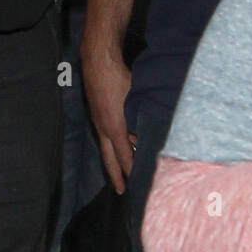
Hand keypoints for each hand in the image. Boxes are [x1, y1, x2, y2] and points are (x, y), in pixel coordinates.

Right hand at [81, 42, 134, 193]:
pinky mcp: (96, 110)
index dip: (131, 172)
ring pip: (105, 145)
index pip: (124, 157)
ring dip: (113, 159)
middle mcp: (103, 127)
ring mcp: (97, 119)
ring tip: (121, 170)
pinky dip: (111, 143)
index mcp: (114, 128)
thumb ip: (145, 117)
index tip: (138, 185)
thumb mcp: (137, 99)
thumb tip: (155, 131)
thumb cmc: (119, 78)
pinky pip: (104, 133)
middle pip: (109, 158)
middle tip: (120, 191)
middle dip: (115, 175)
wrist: (97, 60)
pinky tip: (119, 141)